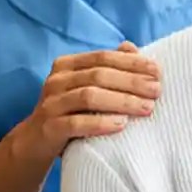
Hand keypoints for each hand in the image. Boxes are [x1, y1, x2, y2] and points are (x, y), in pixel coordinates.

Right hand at [17, 42, 161, 162]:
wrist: (34, 144)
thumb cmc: (69, 112)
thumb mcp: (85, 88)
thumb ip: (106, 68)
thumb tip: (132, 47)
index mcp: (66, 65)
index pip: (103, 57)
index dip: (131, 62)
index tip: (157, 71)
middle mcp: (56, 80)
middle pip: (99, 75)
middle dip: (132, 82)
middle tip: (157, 91)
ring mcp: (50, 104)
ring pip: (89, 96)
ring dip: (122, 101)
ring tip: (146, 108)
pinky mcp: (48, 128)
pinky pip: (76, 123)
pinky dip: (100, 123)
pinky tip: (121, 125)